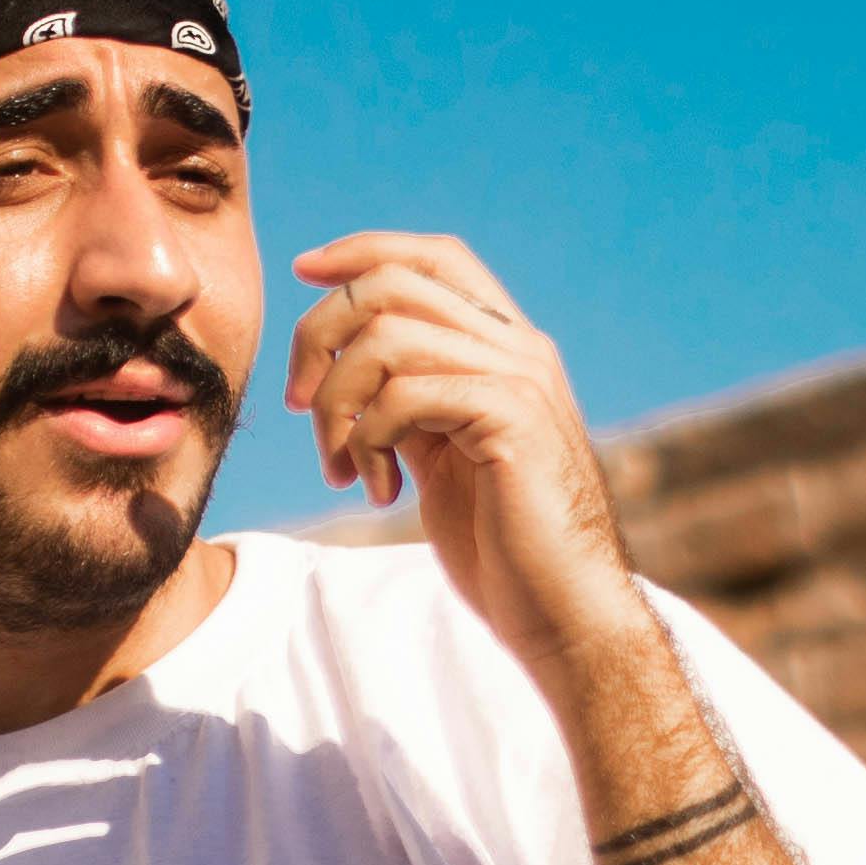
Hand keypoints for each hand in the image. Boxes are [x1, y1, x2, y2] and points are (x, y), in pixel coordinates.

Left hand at [284, 227, 646, 673]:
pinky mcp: (512, 418)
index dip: (362, 251)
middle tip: (300, 405)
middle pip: (392, 283)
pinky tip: (380, 490)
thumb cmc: (504, 547)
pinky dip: (367, 440)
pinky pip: (404, 394)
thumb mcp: (444, 455)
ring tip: (339, 467)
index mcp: (507, 349)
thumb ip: (411, 403)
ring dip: (336, 404)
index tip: (302, 272)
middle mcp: (520, 349)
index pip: (433, 258)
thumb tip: (345, 367)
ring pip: (386, 337)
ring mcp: (521, 379)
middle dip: (320, 334)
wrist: (565, 613)